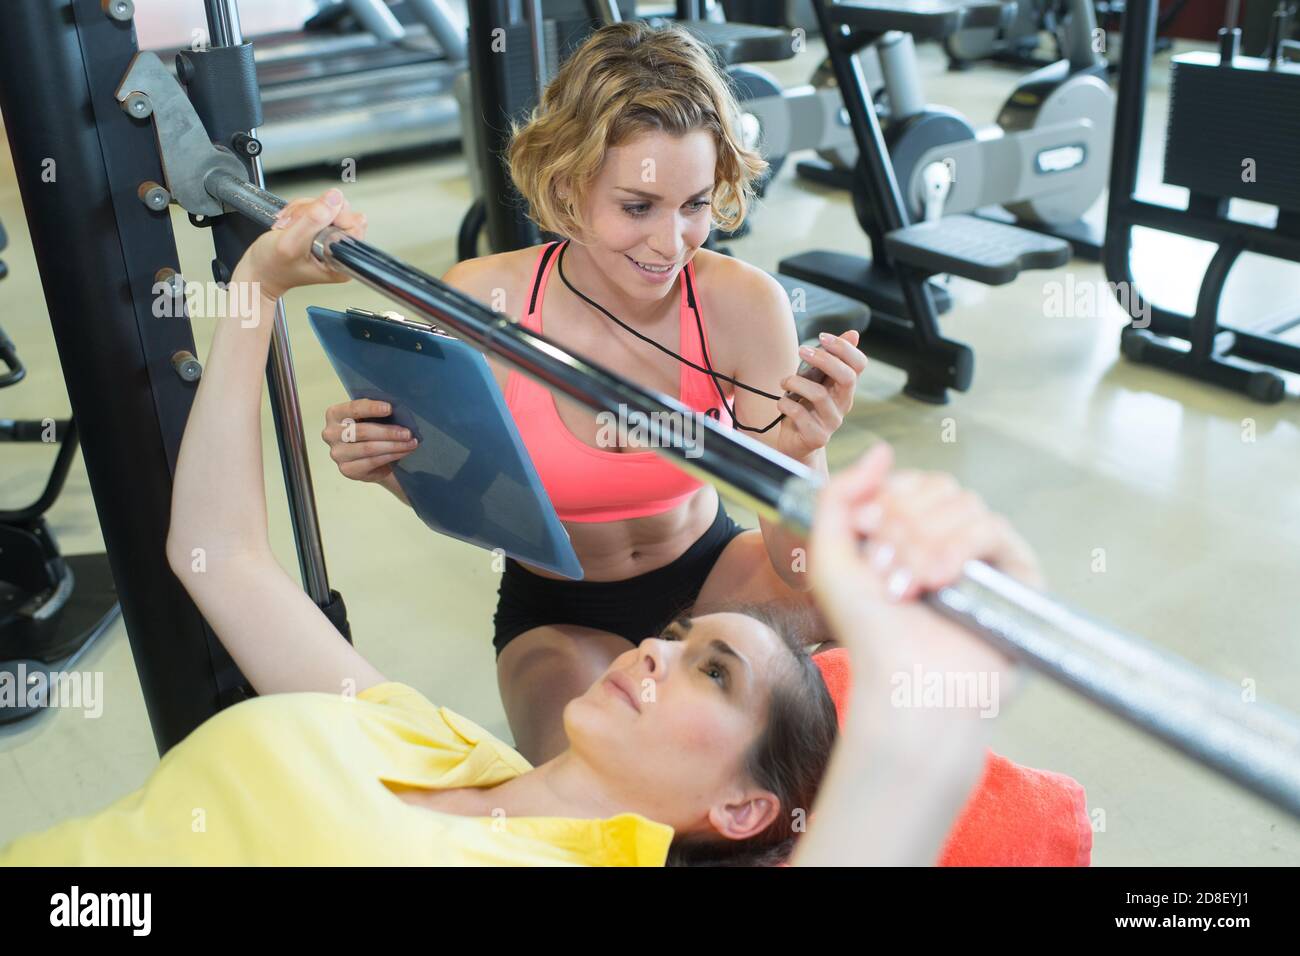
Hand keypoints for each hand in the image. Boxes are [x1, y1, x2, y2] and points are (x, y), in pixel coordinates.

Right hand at [239, 188, 367, 300]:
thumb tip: (335, 197)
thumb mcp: (290, 242)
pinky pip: (317, 207)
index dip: (333, 215)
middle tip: (295, 224)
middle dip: (313, 211)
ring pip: (327, 205)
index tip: (311, 219)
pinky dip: (299, 210)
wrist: (259, 271)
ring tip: (289, 226)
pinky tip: (290, 223)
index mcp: (341, 260)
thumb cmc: (272, 266)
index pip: (354, 224)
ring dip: (302, 210)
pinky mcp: (321, 230)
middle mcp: (340, 250)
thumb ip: (313, 219)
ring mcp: (331, 239)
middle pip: (341, 210)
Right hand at [321, 398, 417, 484]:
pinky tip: (404, 452)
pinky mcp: (347, 469)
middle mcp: (331, 433)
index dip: (372, 408)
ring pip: (368, 448)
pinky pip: (372, 461)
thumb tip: (398, 408)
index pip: (353, 408)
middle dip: (388, 431)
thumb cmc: (371, 431)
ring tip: (411, 443)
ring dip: (394, 445)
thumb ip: (376, 412)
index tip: (390, 408)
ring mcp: (337, 453)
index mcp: (335, 414)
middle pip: (362, 431)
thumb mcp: (371, 418)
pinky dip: (391, 456)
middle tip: (408, 432)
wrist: (371, 459)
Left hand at [774, 330, 866, 461]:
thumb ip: (829, 360)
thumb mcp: (816, 381)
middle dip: (824, 360)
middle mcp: (843, 404)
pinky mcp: (817, 437)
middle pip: (847, 378)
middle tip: (801, 350)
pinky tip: (781, 402)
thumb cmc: (805, 408)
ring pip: (819, 395)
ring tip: (784, 382)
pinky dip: (786, 404)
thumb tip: (854, 333)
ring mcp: (832, 422)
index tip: (822, 337)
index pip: (859, 364)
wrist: (797, 445)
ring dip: (796, 382)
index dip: (844, 348)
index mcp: (845, 388)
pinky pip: (800, 415)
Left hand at [809, 443, 1042, 714]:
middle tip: (883, 569)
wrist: (903, 685)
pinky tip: (938, 580)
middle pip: (939, 487)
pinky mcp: (1019, 578)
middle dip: (902, 524)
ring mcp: (987, 560)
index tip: (865, 533)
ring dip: (924, 542)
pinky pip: (994, 530)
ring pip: (964, 504)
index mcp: (912, 535)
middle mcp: (952, 543)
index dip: (887, 500)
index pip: (912, 482)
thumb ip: (838, 496)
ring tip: (906, 586)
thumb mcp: (830, 557)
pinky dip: (959, 548)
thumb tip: (882, 451)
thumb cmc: (868, 634)